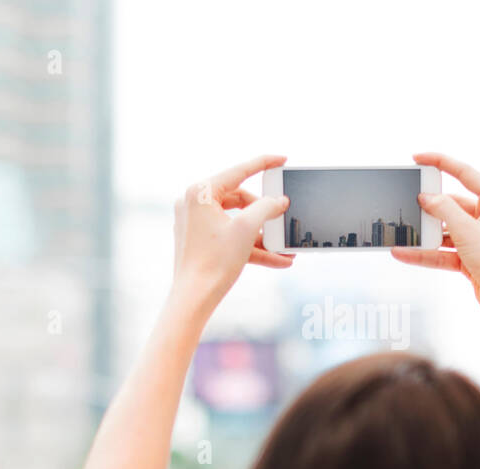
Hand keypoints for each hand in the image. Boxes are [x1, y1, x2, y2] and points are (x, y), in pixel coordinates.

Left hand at [172, 155, 293, 305]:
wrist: (194, 298)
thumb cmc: (214, 262)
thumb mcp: (247, 229)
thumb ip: (267, 207)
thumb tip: (279, 200)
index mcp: (200, 192)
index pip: (238, 171)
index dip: (264, 163)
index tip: (282, 159)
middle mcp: (194, 203)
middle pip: (239, 199)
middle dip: (265, 214)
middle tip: (283, 218)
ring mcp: (196, 222)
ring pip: (237, 221)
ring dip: (262, 235)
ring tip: (285, 247)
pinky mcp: (200, 240)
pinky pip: (230, 236)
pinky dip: (251, 246)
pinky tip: (277, 259)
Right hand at [391, 153, 479, 341]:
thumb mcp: (467, 231)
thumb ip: (444, 210)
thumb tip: (426, 197)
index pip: (465, 173)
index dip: (440, 163)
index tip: (418, 158)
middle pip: (451, 204)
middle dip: (429, 208)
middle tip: (408, 204)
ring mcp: (479, 238)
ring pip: (445, 230)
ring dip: (425, 234)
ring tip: (403, 234)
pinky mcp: (470, 258)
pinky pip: (443, 251)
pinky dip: (425, 253)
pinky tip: (405, 253)